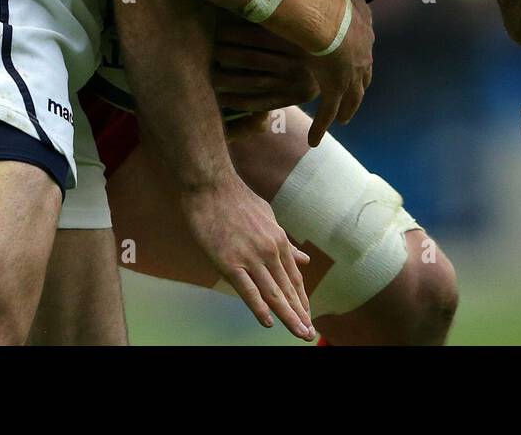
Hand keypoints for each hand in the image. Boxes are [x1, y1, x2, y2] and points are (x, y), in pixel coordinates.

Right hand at [180, 175, 313, 339]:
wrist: (211, 186)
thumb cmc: (237, 200)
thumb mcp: (268, 218)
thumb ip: (284, 242)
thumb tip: (304, 259)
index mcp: (278, 240)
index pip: (294, 278)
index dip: (301, 299)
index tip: (307, 316)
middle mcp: (269, 251)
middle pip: (287, 289)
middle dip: (299, 314)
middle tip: (308, 334)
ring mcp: (249, 257)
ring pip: (272, 293)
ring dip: (287, 316)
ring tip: (298, 332)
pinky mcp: (228, 262)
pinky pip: (247, 290)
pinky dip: (259, 308)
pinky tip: (268, 322)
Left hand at [211, 17, 319, 111]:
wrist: (341, 63)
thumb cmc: (311, 36)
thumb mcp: (301, 23)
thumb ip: (278, 14)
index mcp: (297, 39)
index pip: (258, 36)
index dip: (232, 34)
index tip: (216, 31)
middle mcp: (297, 62)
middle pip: (252, 59)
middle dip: (225, 55)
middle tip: (210, 50)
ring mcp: (294, 82)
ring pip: (253, 81)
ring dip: (227, 79)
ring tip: (210, 74)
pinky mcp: (293, 98)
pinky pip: (261, 103)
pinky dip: (238, 101)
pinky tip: (222, 98)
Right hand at [305, 0, 372, 146]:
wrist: (330, 21)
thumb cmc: (337, 4)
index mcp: (365, 39)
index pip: (364, 53)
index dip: (360, 59)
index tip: (355, 64)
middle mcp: (363, 61)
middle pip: (363, 80)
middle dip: (359, 87)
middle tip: (355, 96)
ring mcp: (350, 78)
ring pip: (351, 99)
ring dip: (347, 110)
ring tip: (343, 119)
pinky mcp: (334, 91)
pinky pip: (326, 114)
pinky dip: (320, 127)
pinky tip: (314, 140)